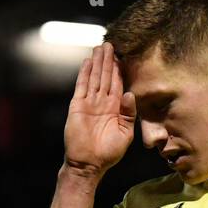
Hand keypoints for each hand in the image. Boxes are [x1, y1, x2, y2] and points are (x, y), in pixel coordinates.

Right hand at [63, 42, 135, 175]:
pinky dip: (85, 74)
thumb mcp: (125, 134)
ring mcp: (89, 103)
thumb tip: (130, 94)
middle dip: (108, 60)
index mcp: (116, 109)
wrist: (88, 164)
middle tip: (110, 43)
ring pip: (95, 78)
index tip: (122, 55)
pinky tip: (88, 62)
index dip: (120, 70)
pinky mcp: (77, 106)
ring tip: (100, 47)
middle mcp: (103, 103)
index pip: (118, 85)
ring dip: (97, 63)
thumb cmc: (108, 153)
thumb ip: (129, 115)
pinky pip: (82, 86)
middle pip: (106, 77)